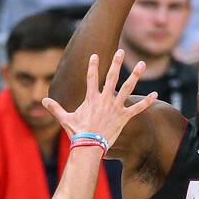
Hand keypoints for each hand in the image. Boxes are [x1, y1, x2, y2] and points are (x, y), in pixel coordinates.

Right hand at [42, 49, 157, 147]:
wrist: (90, 146)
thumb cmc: (78, 133)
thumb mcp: (65, 119)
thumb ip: (56, 108)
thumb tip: (43, 100)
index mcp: (91, 98)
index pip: (92, 78)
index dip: (93, 65)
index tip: (96, 55)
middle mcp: (104, 100)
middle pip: (112, 77)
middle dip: (116, 63)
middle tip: (121, 51)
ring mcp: (115, 107)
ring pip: (128, 88)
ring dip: (135, 75)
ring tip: (142, 64)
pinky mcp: (124, 117)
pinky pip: (137, 108)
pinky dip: (146, 102)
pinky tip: (155, 94)